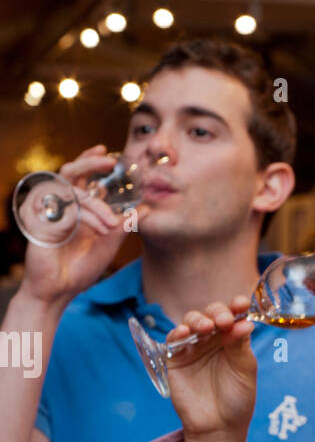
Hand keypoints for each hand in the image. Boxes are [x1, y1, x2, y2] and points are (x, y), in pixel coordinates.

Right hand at [20, 146, 140, 308]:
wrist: (60, 290)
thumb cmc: (80, 268)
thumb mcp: (110, 243)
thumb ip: (125, 224)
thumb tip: (147, 208)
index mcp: (76, 206)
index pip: (80, 173)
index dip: (90, 159)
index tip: (106, 151)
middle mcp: (62, 204)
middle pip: (71, 171)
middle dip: (90, 162)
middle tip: (110, 161)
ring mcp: (49, 211)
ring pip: (72, 191)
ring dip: (96, 205)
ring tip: (111, 225)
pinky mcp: (40, 220)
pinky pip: (65, 207)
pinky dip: (86, 216)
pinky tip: (99, 230)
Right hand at [163, 297, 256, 441]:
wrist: (219, 427)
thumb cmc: (237, 399)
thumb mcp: (245, 371)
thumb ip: (241, 346)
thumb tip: (244, 321)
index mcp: (233, 339)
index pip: (234, 316)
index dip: (236, 306)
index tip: (241, 303)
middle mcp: (213, 340)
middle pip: (211, 314)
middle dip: (217, 312)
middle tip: (224, 320)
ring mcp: (193, 347)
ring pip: (191, 322)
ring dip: (198, 320)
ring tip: (207, 327)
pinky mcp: (175, 359)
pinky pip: (173, 340)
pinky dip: (177, 333)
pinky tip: (184, 333)